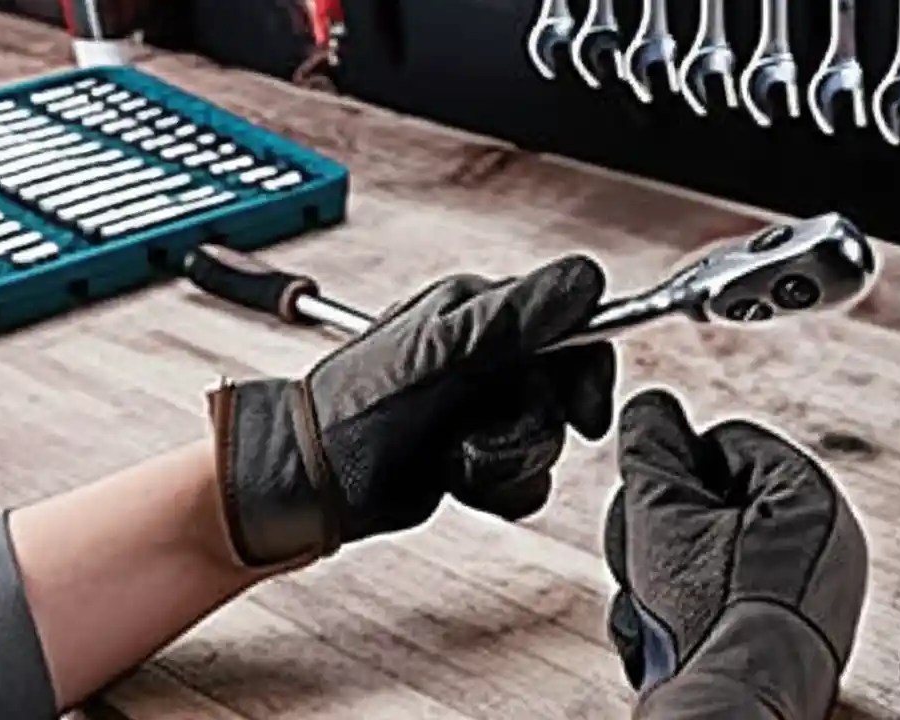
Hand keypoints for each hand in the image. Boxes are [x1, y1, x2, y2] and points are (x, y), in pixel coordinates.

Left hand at [206, 256, 615, 566]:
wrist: (314, 481)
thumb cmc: (356, 410)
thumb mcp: (443, 352)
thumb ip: (517, 316)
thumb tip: (582, 281)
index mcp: (480, 311)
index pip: (571, 320)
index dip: (585, 365)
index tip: (582, 408)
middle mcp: (487, 353)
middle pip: (564, 388)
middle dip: (535, 425)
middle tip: (493, 437)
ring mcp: (484, 404)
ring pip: (549, 436)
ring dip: (510, 459)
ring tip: (459, 459)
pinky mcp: (479, 450)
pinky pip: (527, 474)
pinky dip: (500, 487)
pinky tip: (460, 479)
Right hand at [605, 390, 867, 719]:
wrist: (739, 710)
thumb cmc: (713, 616)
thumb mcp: (662, 512)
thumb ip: (649, 449)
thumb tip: (650, 407)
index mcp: (809, 495)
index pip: (726, 439)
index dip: (675, 466)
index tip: (653, 502)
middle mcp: (824, 542)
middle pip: (714, 502)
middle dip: (664, 533)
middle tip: (646, 559)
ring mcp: (810, 596)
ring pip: (712, 557)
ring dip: (665, 580)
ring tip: (656, 610)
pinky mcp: (790, 640)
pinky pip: (728, 602)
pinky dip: (690, 617)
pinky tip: (670, 642)